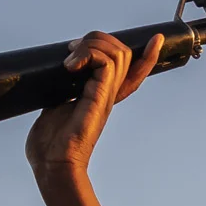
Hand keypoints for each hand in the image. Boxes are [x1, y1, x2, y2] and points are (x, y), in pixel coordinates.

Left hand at [26, 32, 162, 183]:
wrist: (52, 166)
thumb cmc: (49, 147)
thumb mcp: (56, 109)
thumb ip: (61, 93)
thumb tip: (51, 78)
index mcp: (101, 98)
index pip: (132, 73)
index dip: (146, 55)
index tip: (156, 39)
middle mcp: (108, 95)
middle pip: (123, 53)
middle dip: (98, 39)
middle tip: (72, 51)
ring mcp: (106, 96)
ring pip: (118, 53)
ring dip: (91, 45)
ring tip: (70, 60)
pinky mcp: (100, 98)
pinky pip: (106, 62)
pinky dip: (88, 54)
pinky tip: (71, 66)